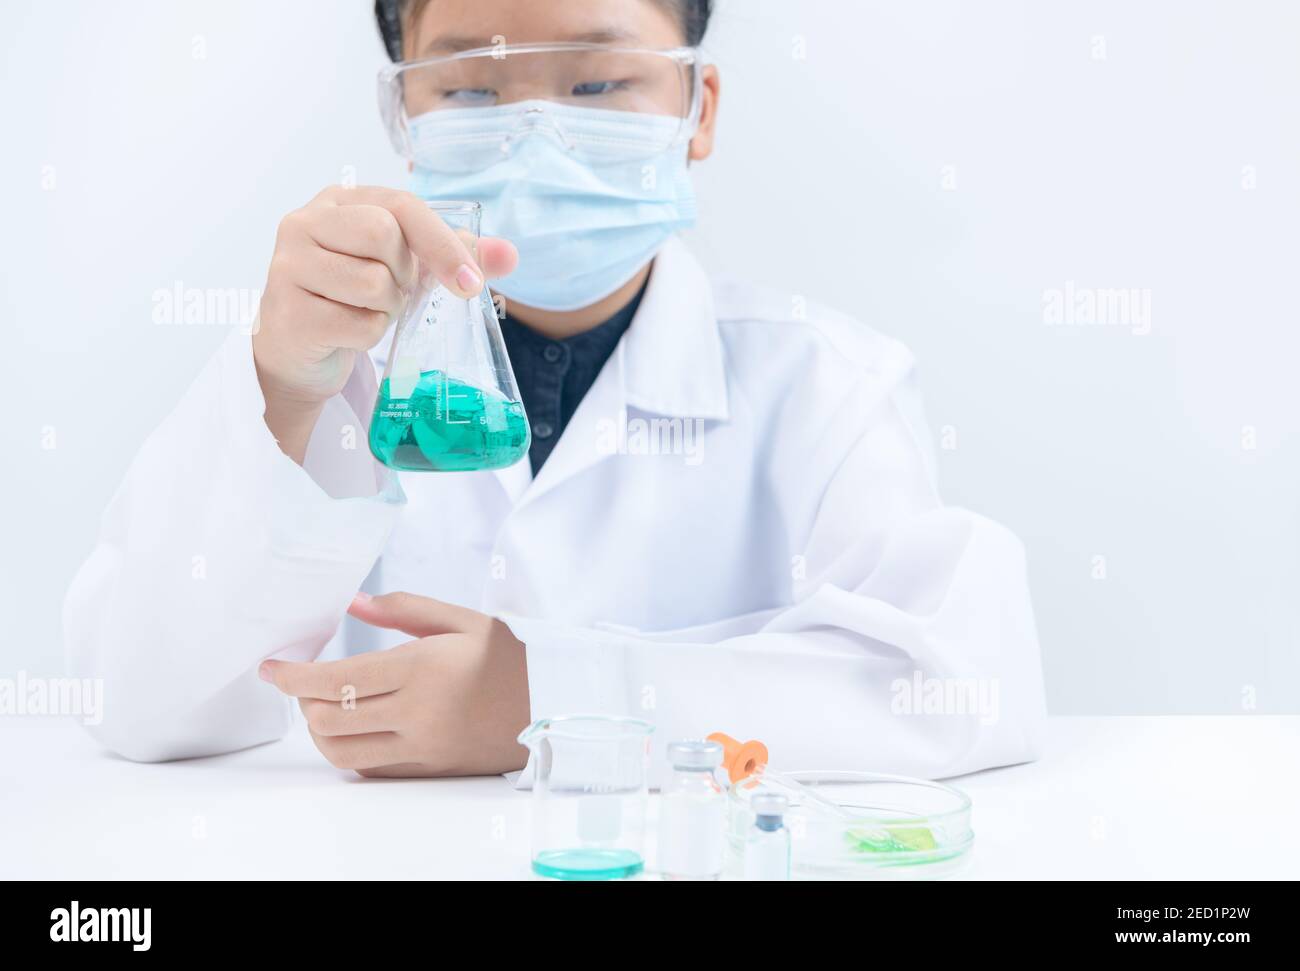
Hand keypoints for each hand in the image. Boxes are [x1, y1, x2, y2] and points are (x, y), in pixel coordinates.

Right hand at [253, 185, 517, 461]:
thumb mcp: (405, 268)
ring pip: (373, 283)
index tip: (471, 283)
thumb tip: (511, 255)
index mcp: (337, 201)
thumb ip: (455, 255)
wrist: (300, 352)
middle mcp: (304, 223)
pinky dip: (369, 336)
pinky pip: (359, 325)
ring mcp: (288, 266)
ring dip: (386, 308)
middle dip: (403, 275)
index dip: (442, 243)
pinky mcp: (288, 313)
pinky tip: (348, 332)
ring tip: (366, 310)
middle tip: (391, 292)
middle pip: (383, 236)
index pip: (400, 205)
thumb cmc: (353, 299)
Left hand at [258, 592, 530, 777]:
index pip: (336, 680)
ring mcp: (423, 747)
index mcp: (422, 669)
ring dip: (320, 729)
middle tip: (300, 678)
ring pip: (341, 751)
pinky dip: (349, 748)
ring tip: (323, 704)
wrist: (559, 701)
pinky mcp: (431, 767)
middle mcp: (417, 713)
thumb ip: (405, 609)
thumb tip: (356, 603)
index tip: (272, 667)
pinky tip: (355, 726)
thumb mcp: (464, 619)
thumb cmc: (514, 655)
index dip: (293, 675)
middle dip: (302, 699)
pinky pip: (370, 767)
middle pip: (328, 719)